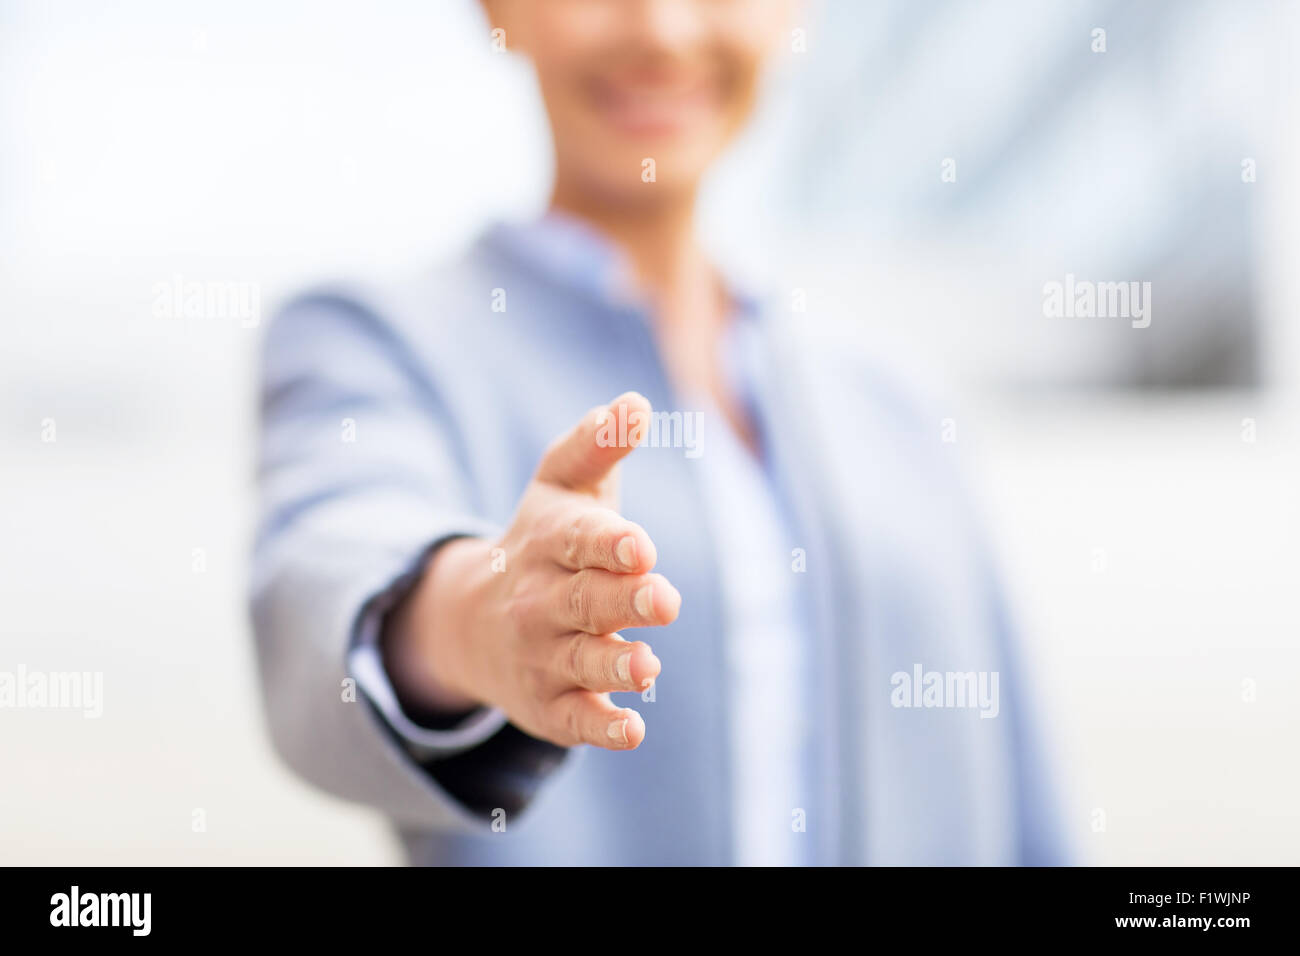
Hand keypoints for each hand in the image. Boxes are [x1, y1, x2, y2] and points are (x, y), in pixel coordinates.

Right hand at [383, 392, 679, 749]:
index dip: (610, 544)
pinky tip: (632, 730)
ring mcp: (543, 654)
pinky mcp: (548, 705)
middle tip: (665, 599)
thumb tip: (635, 402)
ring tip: (648, 667)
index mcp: (552, 542)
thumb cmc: (545, 543)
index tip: (641, 546)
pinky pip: (572, 721)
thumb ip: (597, 444)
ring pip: (580, 663)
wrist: (475, 621)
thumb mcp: (563, 488)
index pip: (581, 540)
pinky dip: (599, 729)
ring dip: (614, 667)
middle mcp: (543, 599)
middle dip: (624, 602)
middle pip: (586, 602)